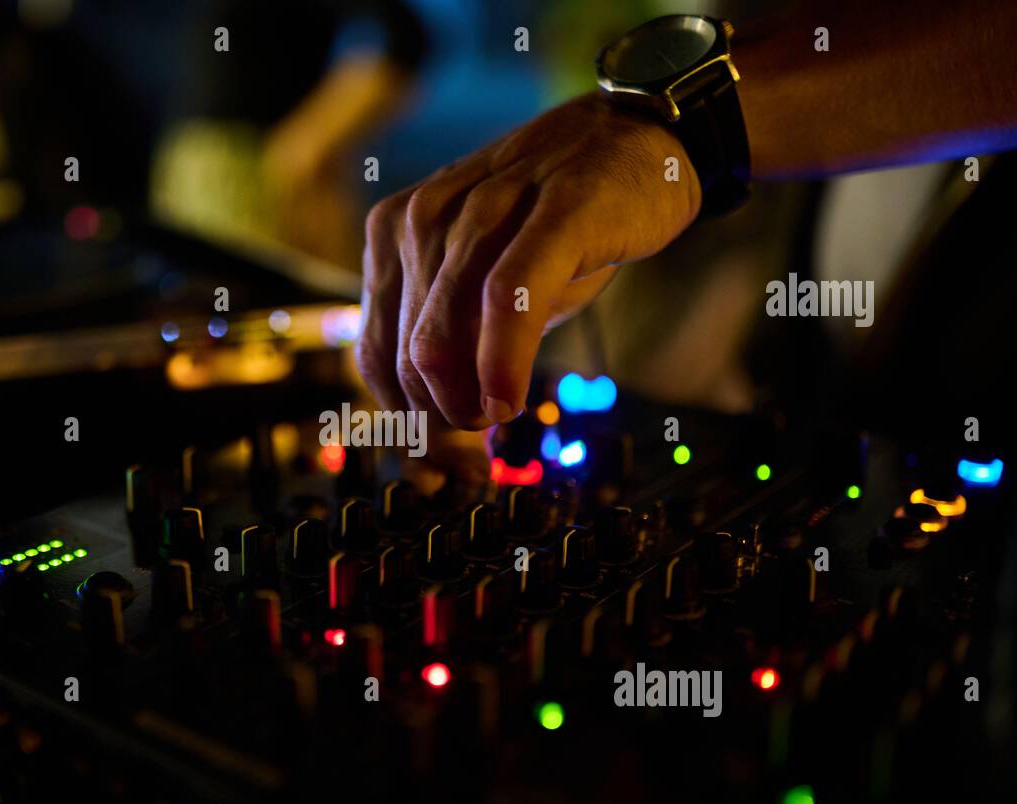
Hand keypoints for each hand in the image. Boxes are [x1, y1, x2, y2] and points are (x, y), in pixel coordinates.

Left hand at [356, 93, 702, 431]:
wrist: (640, 139)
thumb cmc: (558, 223)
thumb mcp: (489, 284)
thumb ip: (453, 340)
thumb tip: (435, 428)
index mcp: (396, 234)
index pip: (377, 353)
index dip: (405, 420)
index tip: (442, 450)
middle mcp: (423, 220)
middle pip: (406, 359)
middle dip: (439, 421)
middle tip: (479, 443)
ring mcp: (483, 210)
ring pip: (441, 339)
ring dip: (467, 404)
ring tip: (498, 417)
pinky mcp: (551, 212)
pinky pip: (506, 302)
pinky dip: (502, 364)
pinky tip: (508, 400)